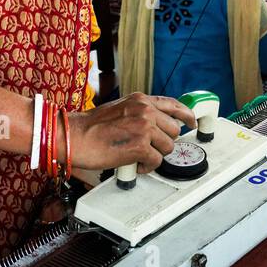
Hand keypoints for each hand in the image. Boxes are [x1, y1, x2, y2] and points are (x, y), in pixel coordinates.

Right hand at [70, 92, 196, 173]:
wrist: (74, 135)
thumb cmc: (91, 126)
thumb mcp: (120, 108)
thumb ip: (139, 112)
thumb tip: (154, 124)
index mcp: (141, 100)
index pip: (174, 104)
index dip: (187, 116)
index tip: (192, 122)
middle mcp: (145, 110)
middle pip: (174, 130)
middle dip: (164, 142)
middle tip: (149, 148)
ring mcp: (144, 127)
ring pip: (167, 147)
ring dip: (154, 155)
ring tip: (137, 157)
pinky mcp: (140, 146)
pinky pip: (156, 160)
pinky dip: (146, 166)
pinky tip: (134, 164)